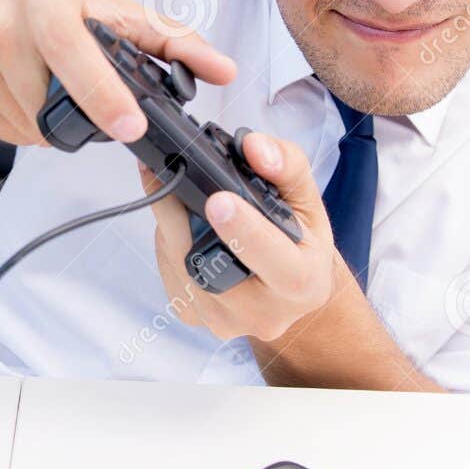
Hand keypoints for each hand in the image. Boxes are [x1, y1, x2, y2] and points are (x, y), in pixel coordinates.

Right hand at [0, 0, 234, 145]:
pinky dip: (25, 126)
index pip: (73, 53)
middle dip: (81, 113)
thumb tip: (222, 69)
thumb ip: (168, 40)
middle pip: (54, 106)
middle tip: (84, 88)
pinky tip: (22, 92)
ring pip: (32, 129)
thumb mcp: (104, 4)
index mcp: (41, 2)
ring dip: (52, 122)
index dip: (104, 95)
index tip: (131, 127)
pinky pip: (7, 134)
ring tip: (47, 83)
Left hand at [142, 131, 336, 342]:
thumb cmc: (300, 241)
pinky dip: (168, 242)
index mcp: (302, 283)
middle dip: (181, 215)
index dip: (243, 231)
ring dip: (172, 224)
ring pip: (180, 264)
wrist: (289, 288)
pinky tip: (182, 226)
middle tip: (162, 171)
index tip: (218, 200)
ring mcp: (224, 321)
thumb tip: (253, 146)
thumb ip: (287, 165)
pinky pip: (168, 273)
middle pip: (209, 263)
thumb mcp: (308, 200)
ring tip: (179, 193)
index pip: (272, 258)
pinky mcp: (193, 317)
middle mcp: (262, 313)